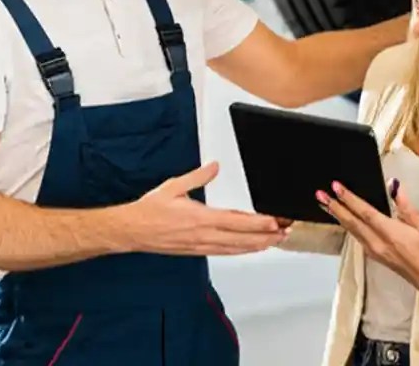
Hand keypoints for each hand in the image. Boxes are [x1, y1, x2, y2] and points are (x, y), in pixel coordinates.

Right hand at [121, 161, 287, 255]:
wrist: (132, 230)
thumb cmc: (150, 210)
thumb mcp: (174, 186)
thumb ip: (197, 176)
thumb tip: (215, 166)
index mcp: (200, 217)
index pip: (236, 222)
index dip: (258, 224)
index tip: (275, 222)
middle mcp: (203, 235)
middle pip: (242, 239)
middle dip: (266, 237)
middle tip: (285, 233)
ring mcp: (201, 245)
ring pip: (235, 249)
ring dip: (257, 246)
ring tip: (275, 242)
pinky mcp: (197, 251)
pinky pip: (224, 252)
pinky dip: (241, 251)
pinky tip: (250, 249)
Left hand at [319, 179, 418, 305]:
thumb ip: (405, 205)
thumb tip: (394, 186)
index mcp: (392, 234)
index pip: (366, 213)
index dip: (350, 200)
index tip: (337, 188)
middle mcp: (379, 244)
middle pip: (352, 223)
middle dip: (335, 207)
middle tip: (321, 194)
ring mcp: (374, 251)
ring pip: (351, 231)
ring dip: (337, 216)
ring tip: (325, 204)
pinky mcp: (373, 255)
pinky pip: (356, 237)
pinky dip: (346, 226)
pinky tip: (341, 218)